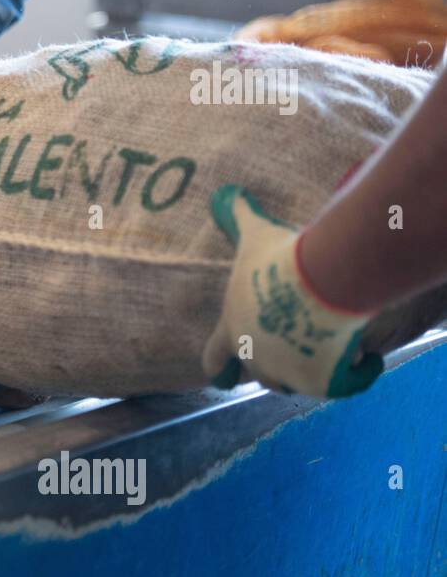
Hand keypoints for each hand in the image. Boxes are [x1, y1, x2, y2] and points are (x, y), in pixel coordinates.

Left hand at [202, 185, 382, 397]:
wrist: (322, 278)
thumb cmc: (281, 258)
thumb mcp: (255, 235)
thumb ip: (237, 217)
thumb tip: (223, 192)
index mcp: (231, 330)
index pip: (212, 360)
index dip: (218, 368)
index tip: (222, 377)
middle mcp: (255, 358)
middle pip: (260, 375)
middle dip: (274, 365)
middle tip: (294, 349)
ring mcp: (288, 374)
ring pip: (296, 384)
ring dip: (308, 370)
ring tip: (326, 346)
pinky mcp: (323, 382)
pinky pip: (345, 383)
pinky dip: (357, 372)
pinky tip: (366, 358)